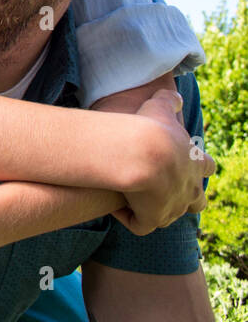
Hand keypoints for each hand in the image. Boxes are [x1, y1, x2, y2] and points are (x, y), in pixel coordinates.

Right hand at [112, 89, 215, 234]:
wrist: (142, 154)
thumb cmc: (151, 128)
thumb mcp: (161, 107)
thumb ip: (170, 101)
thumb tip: (175, 96)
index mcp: (197, 163)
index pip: (207, 167)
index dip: (195, 165)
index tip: (173, 159)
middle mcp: (191, 189)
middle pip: (197, 202)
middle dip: (181, 197)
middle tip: (157, 186)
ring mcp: (174, 207)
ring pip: (169, 216)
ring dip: (153, 209)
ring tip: (133, 198)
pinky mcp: (154, 218)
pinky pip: (142, 225)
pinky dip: (130, 218)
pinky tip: (115, 206)